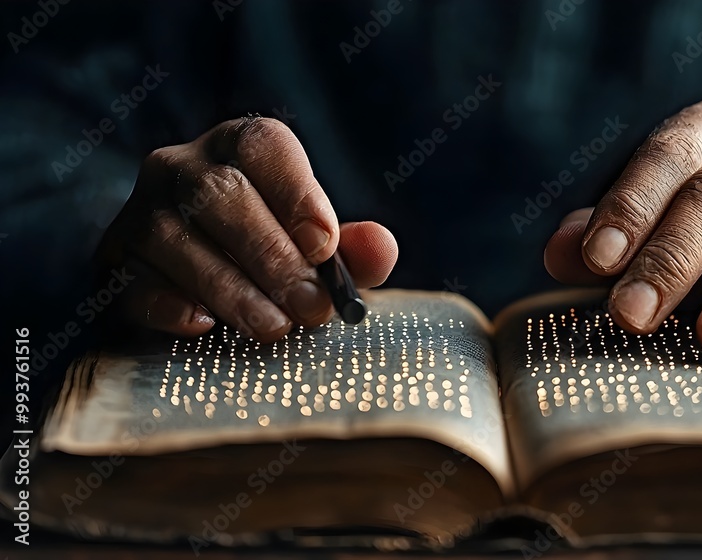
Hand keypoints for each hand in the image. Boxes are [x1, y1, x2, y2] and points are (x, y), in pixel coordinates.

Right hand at [97, 117, 397, 341]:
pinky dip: (169, 302)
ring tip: (274, 327)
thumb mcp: (314, 250)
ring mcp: (139, 213)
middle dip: (273, 255)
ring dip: (231, 286)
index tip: (324, 246)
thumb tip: (382, 248)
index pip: (262, 144)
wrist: (187, 285)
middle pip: (221, 194)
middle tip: (312, 307)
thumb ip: (351, 250)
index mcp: (237, 147)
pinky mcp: (112, 264)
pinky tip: (203, 324)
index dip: (296, 192)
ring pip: (176, 237)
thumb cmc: (268, 258)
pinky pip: (133, 280)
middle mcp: (181, 167)